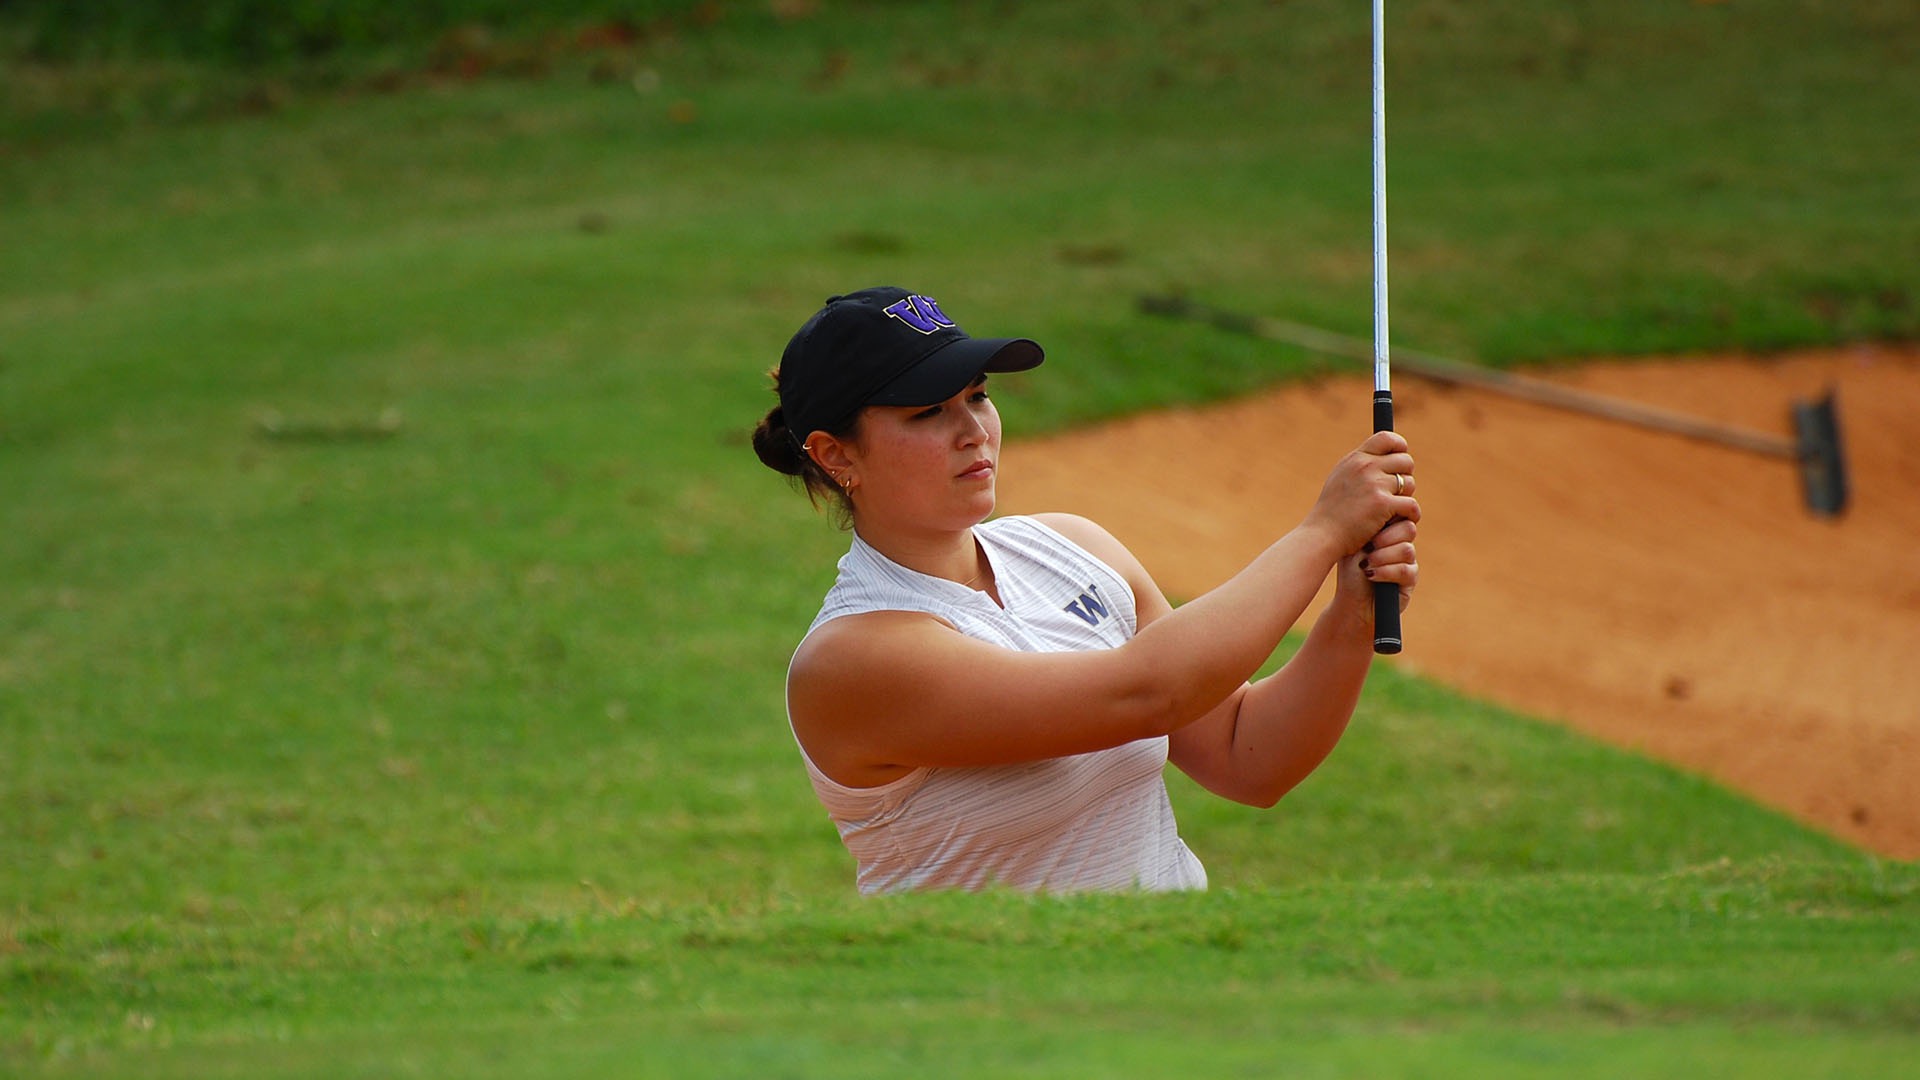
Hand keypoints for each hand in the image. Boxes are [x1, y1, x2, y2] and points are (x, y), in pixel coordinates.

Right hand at [1303, 431, 1419, 556]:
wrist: (1322, 536)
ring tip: (1391, 510)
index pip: (1388, 438)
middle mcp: (1365, 467)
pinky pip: (1411, 505)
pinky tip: (1397, 521)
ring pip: (1410, 483)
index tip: (1399, 463)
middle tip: (1394, 493)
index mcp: (1355, 458)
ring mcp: (1374, 484)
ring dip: (1405, 498)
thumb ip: (1362, 466)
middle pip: (1406, 461)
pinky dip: (1409, 515)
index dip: (1400, 448)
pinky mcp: (1383, 504)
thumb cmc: (1332, 512)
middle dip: (1404, 477)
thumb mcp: (1341, 478)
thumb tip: (1389, 455)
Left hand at [1335, 516, 1418, 622]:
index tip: (1370, 528)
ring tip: (1366, 564)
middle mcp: (1402, 543)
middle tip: (1368, 545)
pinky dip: (1385, 571)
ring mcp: (1409, 561)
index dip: (1388, 519)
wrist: (1351, 600)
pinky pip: (1405, 569)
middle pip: (1408, 528)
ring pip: (1406, 549)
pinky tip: (1371, 574)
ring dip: (1383, 556)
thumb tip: (1377, 499)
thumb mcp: (1355, 542)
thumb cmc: (1351, 570)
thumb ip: (1368, 523)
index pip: (1401, 514)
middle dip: (1386, 537)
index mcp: (1390, 530)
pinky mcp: (1411, 579)